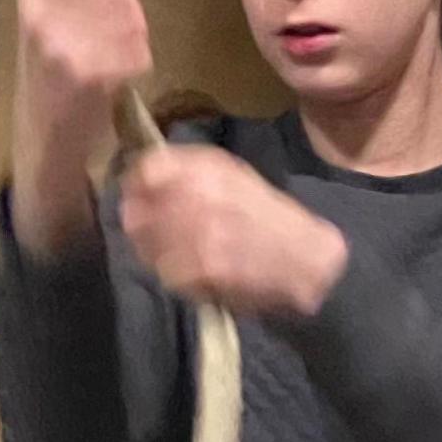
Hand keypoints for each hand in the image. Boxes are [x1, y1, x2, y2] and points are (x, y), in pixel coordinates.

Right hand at [11, 0, 153, 256]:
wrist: (43, 138)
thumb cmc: (47, 77)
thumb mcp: (43, 21)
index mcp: (28, 1)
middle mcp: (43, 20)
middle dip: (124, 0)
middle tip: (112, 27)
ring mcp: (68, 47)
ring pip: (130, 14)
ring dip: (133, 31)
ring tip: (113, 51)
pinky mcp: (94, 74)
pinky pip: (138, 48)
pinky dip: (137, 59)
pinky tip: (118, 72)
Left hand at [116, 144, 346, 319]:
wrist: (306, 259)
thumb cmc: (267, 216)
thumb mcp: (235, 177)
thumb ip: (189, 171)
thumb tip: (143, 172)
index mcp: (211, 169)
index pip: (148, 170)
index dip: (136, 183)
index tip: (136, 193)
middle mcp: (203, 195)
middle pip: (139, 207)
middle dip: (138, 219)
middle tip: (145, 228)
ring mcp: (201, 234)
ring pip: (146, 242)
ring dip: (150, 248)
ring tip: (169, 251)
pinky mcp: (204, 269)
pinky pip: (165, 271)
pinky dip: (170, 273)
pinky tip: (187, 270)